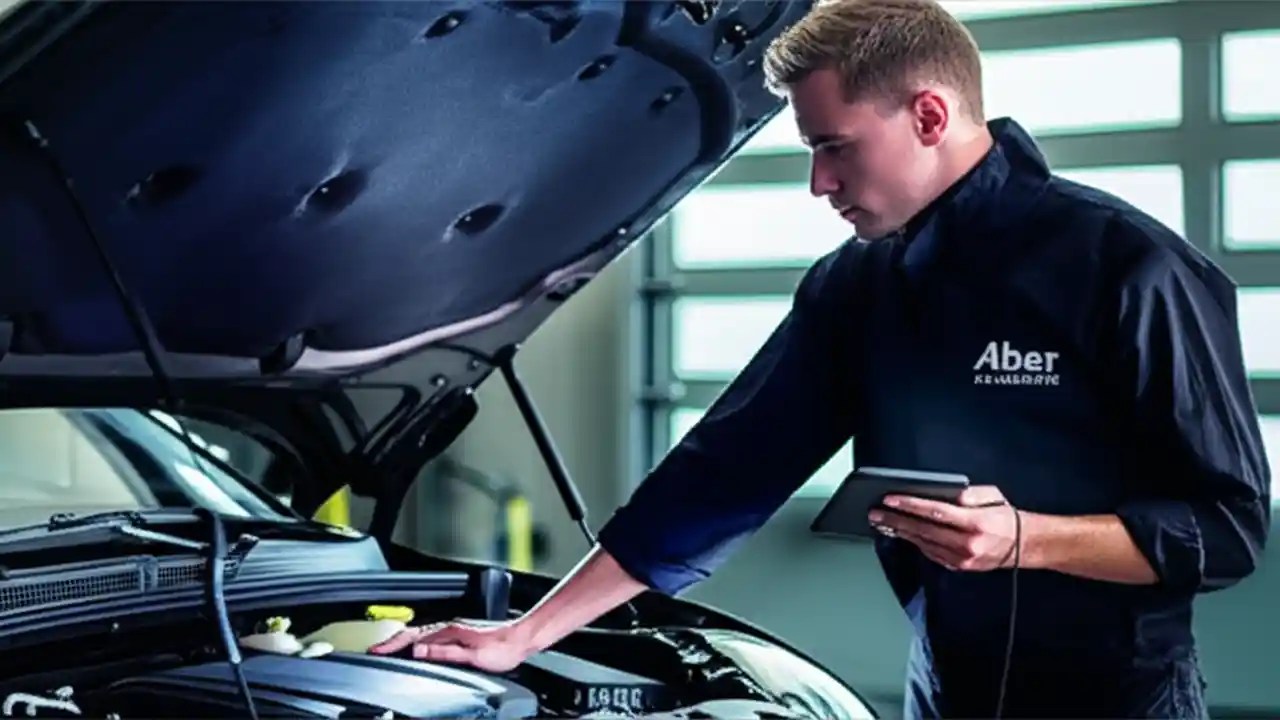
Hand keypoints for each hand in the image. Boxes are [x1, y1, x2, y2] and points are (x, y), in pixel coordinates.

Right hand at [367, 619, 533, 672]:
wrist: (520, 639)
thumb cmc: (502, 649)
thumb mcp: (472, 656)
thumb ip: (444, 653)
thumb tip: (418, 651)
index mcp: (449, 631)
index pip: (413, 637)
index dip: (392, 644)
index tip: (376, 650)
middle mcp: (450, 628)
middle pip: (413, 634)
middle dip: (392, 641)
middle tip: (375, 650)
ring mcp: (454, 630)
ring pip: (421, 634)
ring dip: (403, 641)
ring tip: (388, 649)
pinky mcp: (459, 634)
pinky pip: (431, 636)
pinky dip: (417, 641)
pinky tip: (415, 647)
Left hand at [869, 485, 1019, 571]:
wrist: (1025, 546)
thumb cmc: (1006, 518)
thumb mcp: (993, 496)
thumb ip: (969, 494)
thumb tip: (948, 494)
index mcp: (975, 523)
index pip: (935, 512)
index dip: (910, 505)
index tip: (891, 500)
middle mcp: (967, 544)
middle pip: (923, 530)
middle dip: (896, 520)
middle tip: (876, 513)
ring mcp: (962, 559)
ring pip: (924, 544)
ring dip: (901, 532)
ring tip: (883, 522)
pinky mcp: (960, 567)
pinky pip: (931, 554)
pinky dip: (916, 543)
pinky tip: (904, 534)